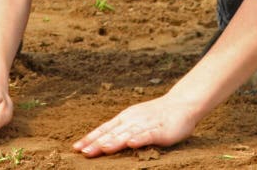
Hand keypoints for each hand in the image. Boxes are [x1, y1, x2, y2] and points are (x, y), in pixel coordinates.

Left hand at [72, 94, 198, 156]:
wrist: (181, 104)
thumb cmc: (156, 115)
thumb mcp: (135, 120)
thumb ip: (120, 130)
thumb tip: (100, 142)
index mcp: (125, 119)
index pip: (104, 129)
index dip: (90, 138)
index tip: (76, 148)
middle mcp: (133, 121)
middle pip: (113, 133)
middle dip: (97, 143)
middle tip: (84, 153)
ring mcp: (146, 124)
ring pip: (128, 134)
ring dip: (115, 142)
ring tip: (102, 148)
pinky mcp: (161, 130)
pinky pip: (149, 135)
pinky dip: (140, 139)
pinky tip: (131, 143)